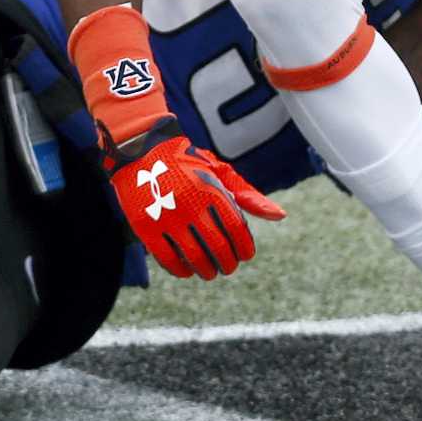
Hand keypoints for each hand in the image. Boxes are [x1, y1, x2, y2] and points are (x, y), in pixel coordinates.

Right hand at [68, 3, 283, 279]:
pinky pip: (168, 260)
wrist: (141, 149)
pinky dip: (181, 270)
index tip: (246, 255)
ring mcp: (167, 217)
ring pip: (195, 258)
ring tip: (210, 271)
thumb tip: (280, 216)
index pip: (237, 230)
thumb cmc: (186, 161)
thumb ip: (247, 195)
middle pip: (219, 248)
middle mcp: (192, 205)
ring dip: (207, 270)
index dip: (245, 248)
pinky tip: (187, 270)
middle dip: (228, 263)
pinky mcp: (147, 227)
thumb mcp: (218, 172)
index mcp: (212, 190)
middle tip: (228, 267)